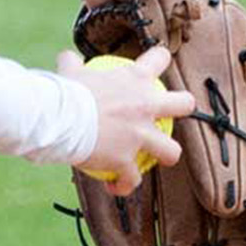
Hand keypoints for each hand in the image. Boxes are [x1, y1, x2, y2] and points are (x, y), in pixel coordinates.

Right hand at [58, 44, 195, 195]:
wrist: (61, 119)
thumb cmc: (66, 93)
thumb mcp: (71, 71)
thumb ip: (73, 64)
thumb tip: (68, 58)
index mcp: (134, 79)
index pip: (158, 59)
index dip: (160, 61)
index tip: (154, 66)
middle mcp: (145, 106)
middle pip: (183, 104)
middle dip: (183, 108)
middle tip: (170, 114)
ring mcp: (139, 135)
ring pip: (170, 151)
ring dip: (165, 155)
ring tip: (155, 159)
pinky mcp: (126, 161)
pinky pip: (131, 179)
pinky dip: (124, 184)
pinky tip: (115, 186)